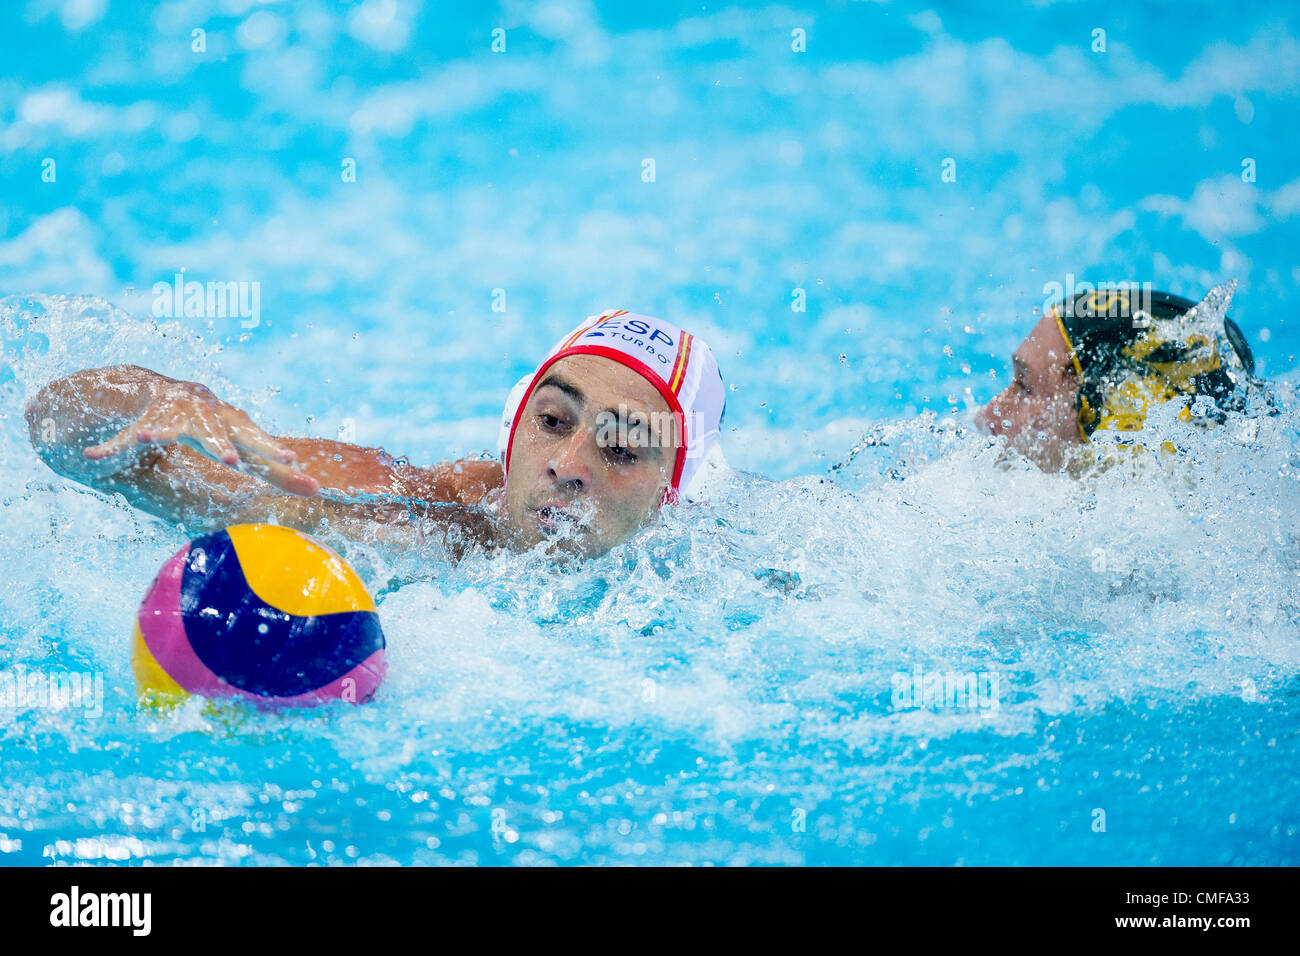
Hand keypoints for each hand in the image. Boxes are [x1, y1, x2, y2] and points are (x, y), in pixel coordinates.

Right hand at [83, 376, 320, 495]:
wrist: (156, 392)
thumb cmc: (210, 428)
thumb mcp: (241, 448)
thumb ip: (275, 472)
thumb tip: (320, 491)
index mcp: (230, 423)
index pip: (254, 437)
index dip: (269, 449)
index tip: (290, 462)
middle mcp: (204, 413)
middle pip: (215, 429)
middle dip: (220, 443)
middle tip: (228, 459)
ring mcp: (171, 414)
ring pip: (169, 425)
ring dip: (161, 432)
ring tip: (150, 441)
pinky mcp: (140, 423)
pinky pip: (122, 438)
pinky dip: (111, 448)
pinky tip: (95, 455)